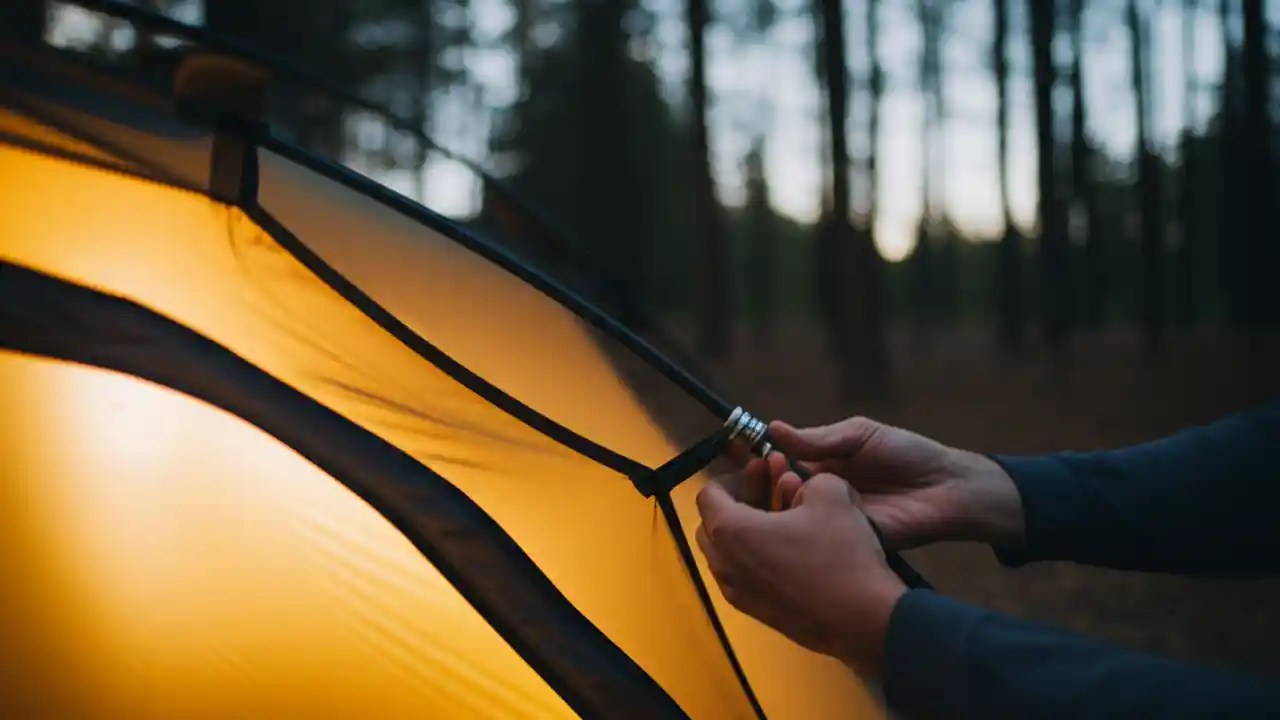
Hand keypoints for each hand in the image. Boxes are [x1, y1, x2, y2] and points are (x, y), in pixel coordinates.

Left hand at [696, 472, 906, 676]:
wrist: (861, 621)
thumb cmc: (840, 553)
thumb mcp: (831, 494)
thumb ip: (807, 478)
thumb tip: (797, 486)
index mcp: (731, 531)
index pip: (709, 494)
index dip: (734, 476)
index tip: (761, 471)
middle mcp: (723, 564)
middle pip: (710, 523)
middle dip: (735, 502)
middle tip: (769, 491)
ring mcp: (736, 593)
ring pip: (724, 551)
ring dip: (744, 530)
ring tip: (781, 520)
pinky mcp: (754, 612)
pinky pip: (740, 575)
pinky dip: (753, 557)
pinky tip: (790, 550)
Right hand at [768, 417, 1024, 548]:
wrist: (946, 489)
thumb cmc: (906, 454)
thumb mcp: (859, 435)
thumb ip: (818, 438)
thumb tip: (772, 428)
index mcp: (821, 464)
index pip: (780, 463)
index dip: (760, 461)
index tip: (741, 455)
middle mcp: (820, 493)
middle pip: (780, 493)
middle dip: (768, 484)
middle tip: (765, 476)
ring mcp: (831, 520)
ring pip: (794, 517)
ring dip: (783, 506)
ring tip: (784, 493)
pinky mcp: (844, 543)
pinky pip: (818, 539)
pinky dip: (804, 532)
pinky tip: (793, 524)